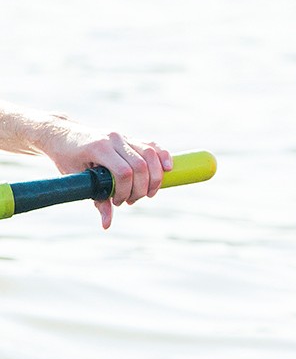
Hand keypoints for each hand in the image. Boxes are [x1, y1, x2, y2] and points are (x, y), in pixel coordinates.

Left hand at [41, 125, 172, 229]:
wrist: (63, 134)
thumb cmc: (67, 158)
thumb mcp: (78, 179)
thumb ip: (97, 199)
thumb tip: (107, 224)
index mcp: (99, 148)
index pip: (123, 171)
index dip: (126, 190)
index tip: (118, 202)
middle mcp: (114, 139)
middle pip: (141, 164)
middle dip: (142, 187)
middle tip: (133, 200)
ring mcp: (124, 137)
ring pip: (150, 153)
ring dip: (155, 176)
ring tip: (149, 192)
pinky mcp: (130, 138)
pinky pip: (152, 146)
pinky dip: (163, 157)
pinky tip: (168, 169)